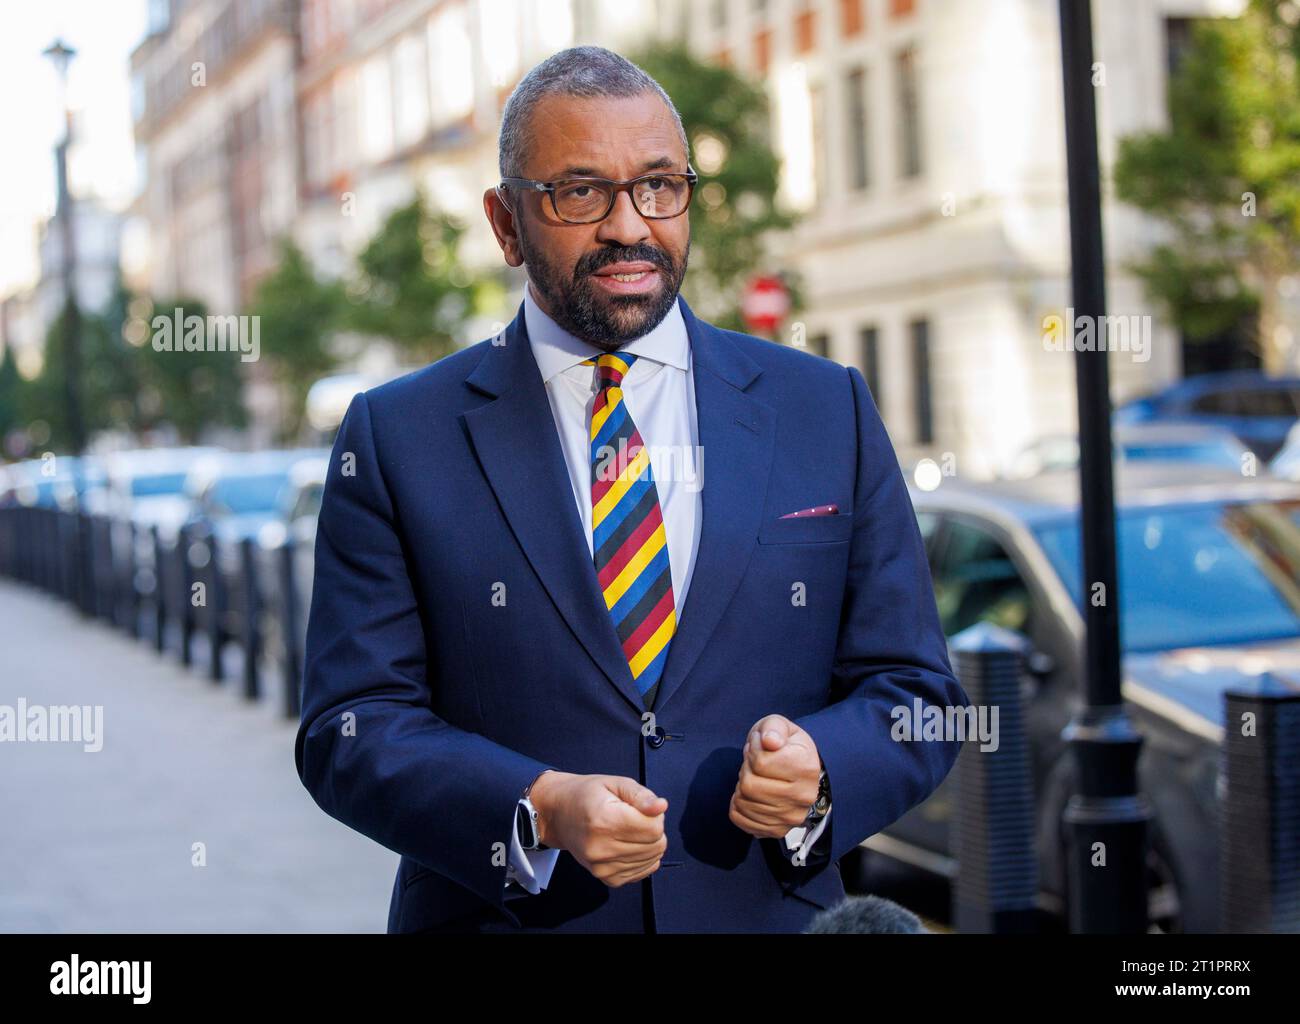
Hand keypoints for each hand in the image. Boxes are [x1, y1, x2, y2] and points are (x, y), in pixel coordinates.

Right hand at [528, 771, 667, 887]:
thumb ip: (641, 795)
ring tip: (628, 830)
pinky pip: (642, 873)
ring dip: (648, 844)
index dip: (655, 815)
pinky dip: (642, 859)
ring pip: (652, 861)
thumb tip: (662, 807)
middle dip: (653, 830)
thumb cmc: (587, 795)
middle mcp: (601, 848)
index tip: (640, 808)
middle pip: (656, 846)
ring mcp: (602, 867)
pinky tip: (628, 845)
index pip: (654, 828)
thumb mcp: (615, 782)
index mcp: (604, 820)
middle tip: (634, 818)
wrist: (558, 814)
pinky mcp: (605, 878)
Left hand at [729, 715, 821, 839]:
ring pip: (743, 802)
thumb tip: (769, 741)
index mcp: (806, 767)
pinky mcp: (777, 830)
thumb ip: (773, 728)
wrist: (800, 770)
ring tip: (755, 777)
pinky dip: (738, 804)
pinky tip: (750, 794)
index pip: (760, 763)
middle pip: (750, 785)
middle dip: (745, 769)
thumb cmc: (786, 746)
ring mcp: (791, 817)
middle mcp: (803, 796)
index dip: (753, 750)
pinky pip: (740, 819)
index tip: (760, 745)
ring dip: (741, 786)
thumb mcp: (780, 726)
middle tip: (754, 763)